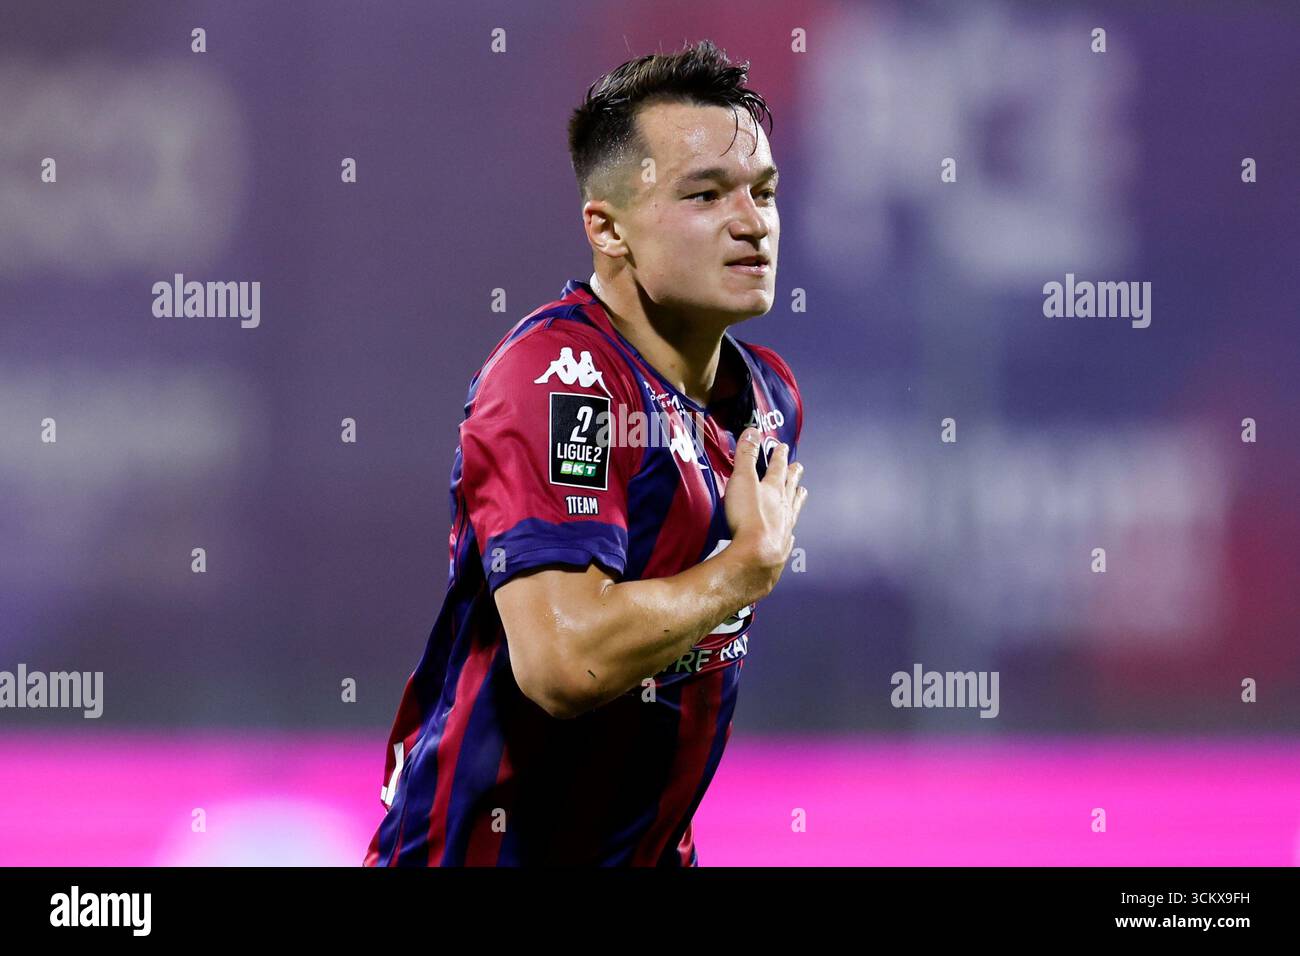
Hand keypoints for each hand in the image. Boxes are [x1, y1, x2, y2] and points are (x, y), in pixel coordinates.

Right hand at [723, 428, 807, 599]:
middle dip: (793, 475)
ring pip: (793, 510)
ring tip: (803, 493)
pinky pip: (788, 537)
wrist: (756, 556)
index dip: (779, 456)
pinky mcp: (780, 549)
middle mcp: (783, 508)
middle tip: (799, 467)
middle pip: (790, 488)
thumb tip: (752, 431)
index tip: (782, 447)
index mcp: (773, 490)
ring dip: (797, 500)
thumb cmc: (748, 518)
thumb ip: (746, 456)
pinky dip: (790, 533)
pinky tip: (792, 535)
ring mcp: (784, 529)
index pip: (778, 467)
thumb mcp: (742, 480)